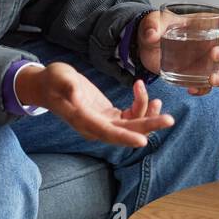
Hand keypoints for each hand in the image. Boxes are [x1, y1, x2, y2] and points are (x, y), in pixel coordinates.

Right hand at [15, 61, 172, 146]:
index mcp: (84, 121)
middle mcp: (95, 127)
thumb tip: (75, 91)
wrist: (48, 86)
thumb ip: (67, 85)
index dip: (126, 137)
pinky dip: (141, 108)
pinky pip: (130, 118)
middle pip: (126, 132)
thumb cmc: (53, 81)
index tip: (143, 140)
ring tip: (156, 98)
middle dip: (149, 126)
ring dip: (147, 114)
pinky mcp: (108, 116)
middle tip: (170, 119)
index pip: (108, 132)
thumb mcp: (58, 77)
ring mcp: (103, 122)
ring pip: (131, 126)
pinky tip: (148, 96)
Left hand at [136, 11, 218, 94]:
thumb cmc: (154, 29)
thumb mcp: (151, 23)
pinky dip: (204, 89)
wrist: (145, 48)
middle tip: (214, 55)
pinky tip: (191, 90)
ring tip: (211, 80)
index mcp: (207, 25)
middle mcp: (212, 44)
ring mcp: (207, 62)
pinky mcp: (198, 76)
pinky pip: (208, 86)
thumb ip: (151, 25)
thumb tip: (152, 34)